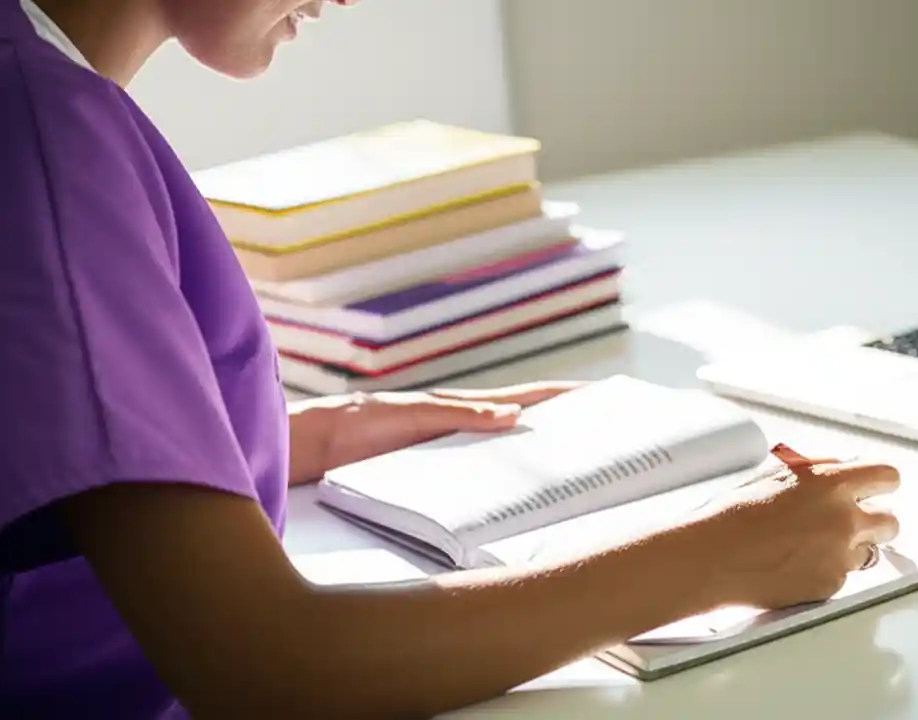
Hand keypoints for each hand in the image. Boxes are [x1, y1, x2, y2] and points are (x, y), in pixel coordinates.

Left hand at [287, 381, 580, 484]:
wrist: (317, 446)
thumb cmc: (360, 425)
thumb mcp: (411, 416)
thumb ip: (458, 415)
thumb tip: (513, 415)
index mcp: (461, 407)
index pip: (521, 398)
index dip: (558, 395)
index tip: (594, 394)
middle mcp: (460, 426)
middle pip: (521, 421)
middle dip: (559, 421)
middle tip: (599, 429)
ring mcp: (448, 447)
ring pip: (503, 447)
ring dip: (535, 449)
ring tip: (570, 460)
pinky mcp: (432, 469)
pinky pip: (480, 469)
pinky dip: (506, 471)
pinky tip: (515, 488)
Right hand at [697, 455, 899, 609]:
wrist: (714, 556)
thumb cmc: (735, 514)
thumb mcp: (779, 475)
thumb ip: (819, 473)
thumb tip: (841, 469)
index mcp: (831, 483)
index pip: (887, 477)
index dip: (883, 485)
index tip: (879, 490)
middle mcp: (844, 518)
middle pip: (890, 521)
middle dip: (875, 522)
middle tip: (853, 524)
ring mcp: (840, 554)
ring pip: (868, 552)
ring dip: (850, 549)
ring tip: (812, 548)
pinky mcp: (831, 585)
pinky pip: (843, 578)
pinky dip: (827, 573)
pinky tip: (797, 566)